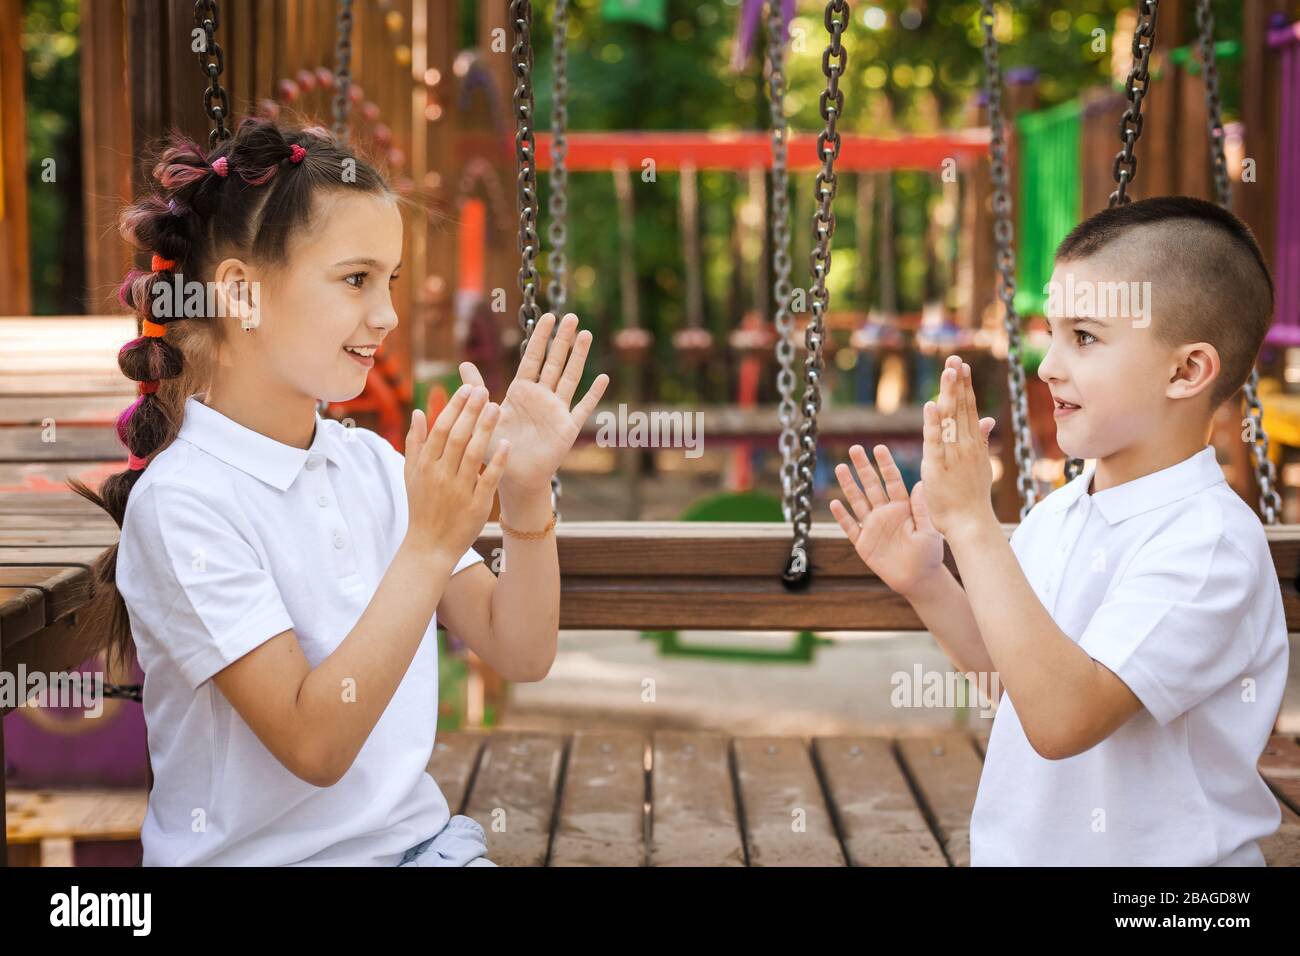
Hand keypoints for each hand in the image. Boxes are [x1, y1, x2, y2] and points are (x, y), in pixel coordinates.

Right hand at [403, 384, 509, 562]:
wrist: (429, 546)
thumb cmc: (422, 507)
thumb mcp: (411, 475)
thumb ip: (416, 443)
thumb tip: (420, 412)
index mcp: (424, 466)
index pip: (440, 429)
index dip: (455, 407)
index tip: (468, 388)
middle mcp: (440, 476)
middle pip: (456, 437)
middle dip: (470, 412)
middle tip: (484, 389)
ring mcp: (458, 491)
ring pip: (472, 455)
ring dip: (484, 430)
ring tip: (496, 408)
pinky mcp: (476, 506)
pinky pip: (488, 480)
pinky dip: (496, 462)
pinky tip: (506, 443)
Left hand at [458, 312, 609, 495]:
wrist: (512, 476)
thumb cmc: (496, 447)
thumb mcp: (483, 414)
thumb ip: (475, 389)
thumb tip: (462, 364)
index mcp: (521, 391)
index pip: (533, 358)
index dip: (540, 338)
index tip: (547, 317)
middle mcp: (541, 397)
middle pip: (554, 362)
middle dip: (562, 339)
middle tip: (570, 316)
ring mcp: (557, 410)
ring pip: (571, 377)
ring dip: (579, 357)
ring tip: (586, 334)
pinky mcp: (568, 427)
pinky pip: (583, 408)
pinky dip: (593, 394)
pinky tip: (603, 378)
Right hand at [829, 443, 944, 596]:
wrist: (918, 579)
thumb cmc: (929, 554)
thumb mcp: (930, 530)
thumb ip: (922, 509)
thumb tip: (919, 484)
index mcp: (903, 507)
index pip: (892, 481)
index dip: (885, 465)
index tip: (879, 448)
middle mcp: (885, 512)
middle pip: (871, 486)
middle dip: (863, 467)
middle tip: (854, 449)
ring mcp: (872, 526)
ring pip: (858, 501)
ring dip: (849, 485)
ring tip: (840, 468)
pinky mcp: (863, 543)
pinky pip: (850, 527)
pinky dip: (842, 516)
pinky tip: (835, 503)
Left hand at [920, 355, 997, 540]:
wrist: (970, 524)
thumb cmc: (971, 497)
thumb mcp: (979, 464)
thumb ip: (980, 440)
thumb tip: (987, 419)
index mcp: (973, 444)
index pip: (969, 409)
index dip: (965, 386)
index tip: (962, 365)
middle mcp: (966, 445)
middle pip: (962, 408)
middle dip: (958, 382)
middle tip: (955, 359)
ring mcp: (953, 455)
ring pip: (951, 419)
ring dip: (950, 394)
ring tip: (948, 371)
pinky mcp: (938, 467)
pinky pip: (935, 442)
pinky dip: (933, 423)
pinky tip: (932, 405)